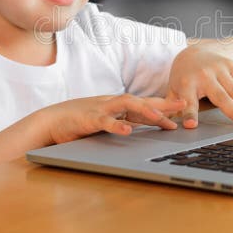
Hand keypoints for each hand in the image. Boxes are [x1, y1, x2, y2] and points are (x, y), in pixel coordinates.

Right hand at [44, 94, 186, 143]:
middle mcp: (112, 104)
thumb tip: (139, 129)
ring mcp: (101, 110)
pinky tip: (127, 132)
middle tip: (183, 106)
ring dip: (145, 110)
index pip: (144, 105)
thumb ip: (120, 123)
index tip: (183, 109)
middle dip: (162, 104)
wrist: (49, 121)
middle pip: (142, 101)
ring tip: (160, 117)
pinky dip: (116, 125)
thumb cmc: (77, 123)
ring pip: (127, 105)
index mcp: (116, 107)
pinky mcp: (88, 119)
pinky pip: (104, 121)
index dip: (163, 106)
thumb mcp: (104, 123)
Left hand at [166, 46, 232, 128]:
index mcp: (186, 82)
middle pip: (220, 96)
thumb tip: (161, 123)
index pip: (188, 101)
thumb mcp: (173, 90)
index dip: (189, 113)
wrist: (195, 52)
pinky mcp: (231, 66)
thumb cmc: (183, 78)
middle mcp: (204, 74)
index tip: (191, 125)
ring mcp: (220, 68)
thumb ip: (170, 107)